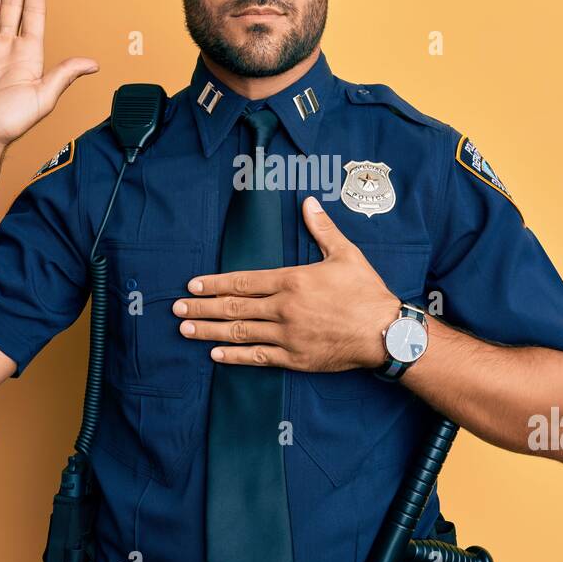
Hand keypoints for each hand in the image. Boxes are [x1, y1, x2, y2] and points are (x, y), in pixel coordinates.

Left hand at [172, 195, 401, 370]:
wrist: (385, 332)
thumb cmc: (366, 292)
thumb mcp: (346, 254)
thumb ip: (322, 229)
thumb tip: (308, 203)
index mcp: (291, 280)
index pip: (242, 281)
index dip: (214, 284)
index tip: (192, 286)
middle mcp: (283, 308)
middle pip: (233, 308)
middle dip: (201, 308)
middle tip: (176, 309)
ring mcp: (287, 336)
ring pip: (239, 333)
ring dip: (209, 331)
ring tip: (185, 329)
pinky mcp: (294, 358)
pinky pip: (257, 357)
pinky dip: (234, 356)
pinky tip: (215, 354)